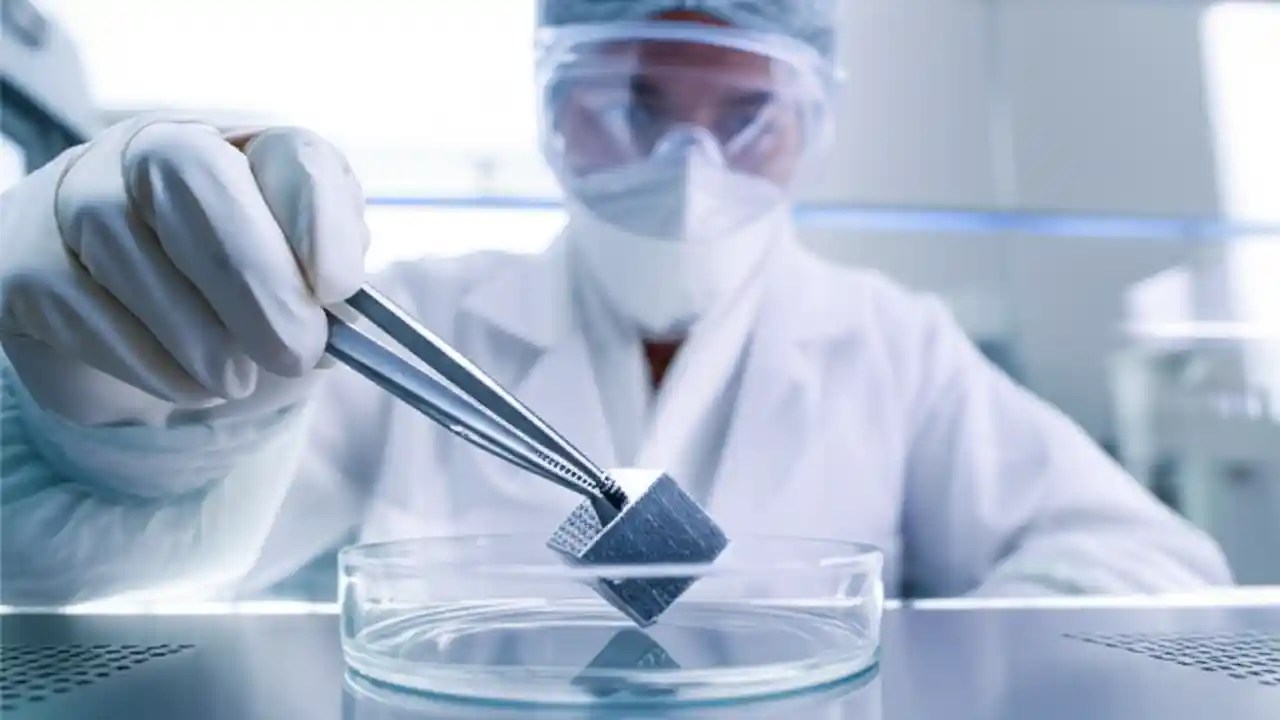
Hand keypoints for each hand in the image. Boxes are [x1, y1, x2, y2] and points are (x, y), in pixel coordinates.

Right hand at [0, 116, 369, 425]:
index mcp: (250, 153)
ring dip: (198, 335)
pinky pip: (79, 305)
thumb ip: (326, 293)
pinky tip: (183, 382)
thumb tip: (333, 315)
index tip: (338, 289)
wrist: (146, 341)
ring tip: (235, 378)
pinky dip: (145, 361)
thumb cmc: (239, 307)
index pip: (289, 155)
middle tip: (294, 352)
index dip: (317, 219)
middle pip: (191, 175)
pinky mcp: (25, 263)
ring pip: (126, 244)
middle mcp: (158, 150)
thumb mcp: (301, 294)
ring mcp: (79, 197)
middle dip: (253, 276)